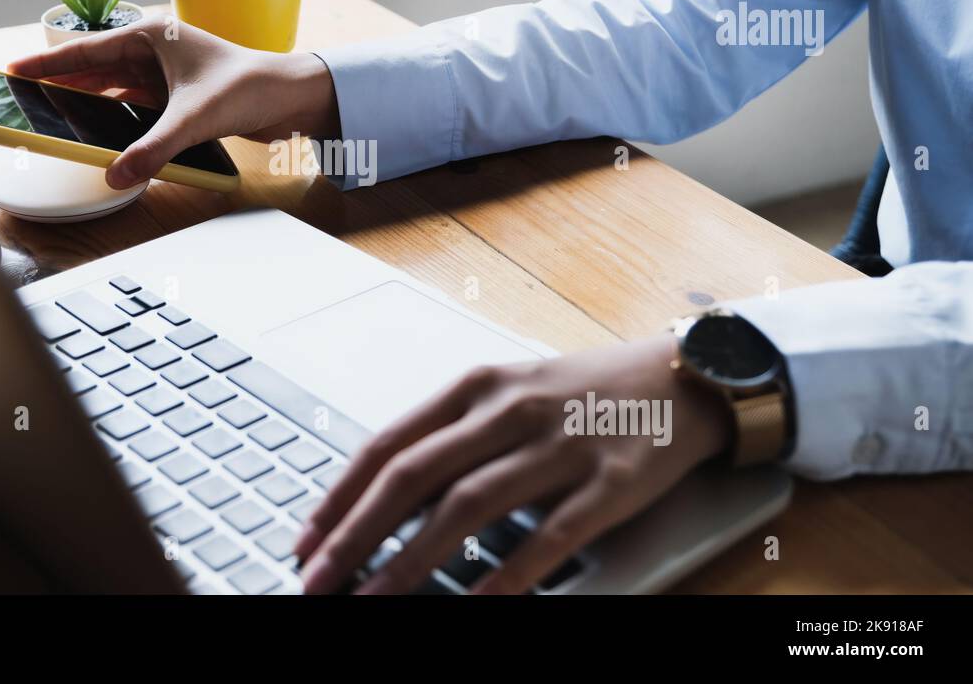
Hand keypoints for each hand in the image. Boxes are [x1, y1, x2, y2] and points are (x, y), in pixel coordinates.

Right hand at [7, 18, 339, 188]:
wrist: (291, 96)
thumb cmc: (249, 88)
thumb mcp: (194, 120)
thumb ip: (152, 150)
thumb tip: (116, 177)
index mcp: (150, 37)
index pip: (85, 51)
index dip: (46, 62)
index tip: (12, 69)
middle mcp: (153, 50)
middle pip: (92, 68)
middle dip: (58, 83)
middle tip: (22, 97)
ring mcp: (164, 73)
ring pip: (111, 87)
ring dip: (84, 100)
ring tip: (50, 114)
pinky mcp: (177, 95)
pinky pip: (132, 104)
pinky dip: (112, 116)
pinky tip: (96, 131)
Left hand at [294, 333, 732, 593]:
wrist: (682, 379)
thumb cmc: (583, 391)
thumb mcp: (509, 391)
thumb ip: (452, 431)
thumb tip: (381, 490)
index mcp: (477, 386)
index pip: (389, 443)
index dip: (340, 496)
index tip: (306, 539)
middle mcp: (509, 410)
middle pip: (414, 475)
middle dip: (356, 534)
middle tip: (318, 579)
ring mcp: (559, 446)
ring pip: (466, 506)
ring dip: (411, 561)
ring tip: (373, 601)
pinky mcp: (607, 484)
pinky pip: (546, 539)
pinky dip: (504, 578)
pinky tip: (473, 608)